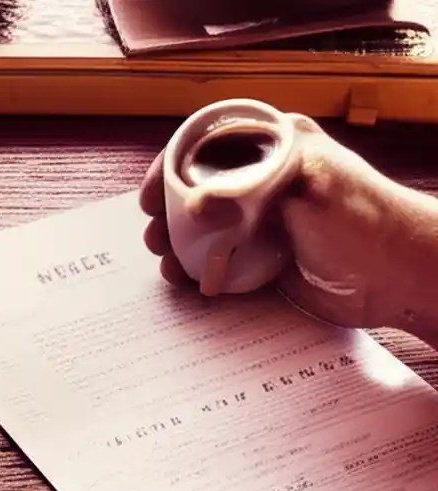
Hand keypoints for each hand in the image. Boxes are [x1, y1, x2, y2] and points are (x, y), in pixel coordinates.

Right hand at [140, 113, 437, 335]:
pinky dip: (197, 273)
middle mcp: (263, 182)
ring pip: (203, 231)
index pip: (207, 148)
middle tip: (153, 238)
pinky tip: (186, 283)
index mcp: (275, 148)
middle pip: (196, 192)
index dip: (170, 169)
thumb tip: (192, 206)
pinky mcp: (265, 261)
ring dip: (177, 247)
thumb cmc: (362, 218)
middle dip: (167, 216)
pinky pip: (219, 264)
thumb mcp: (303, 188)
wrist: (400, 276)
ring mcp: (263, 223)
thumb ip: (245, 191)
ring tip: (166, 264)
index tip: (148, 197)